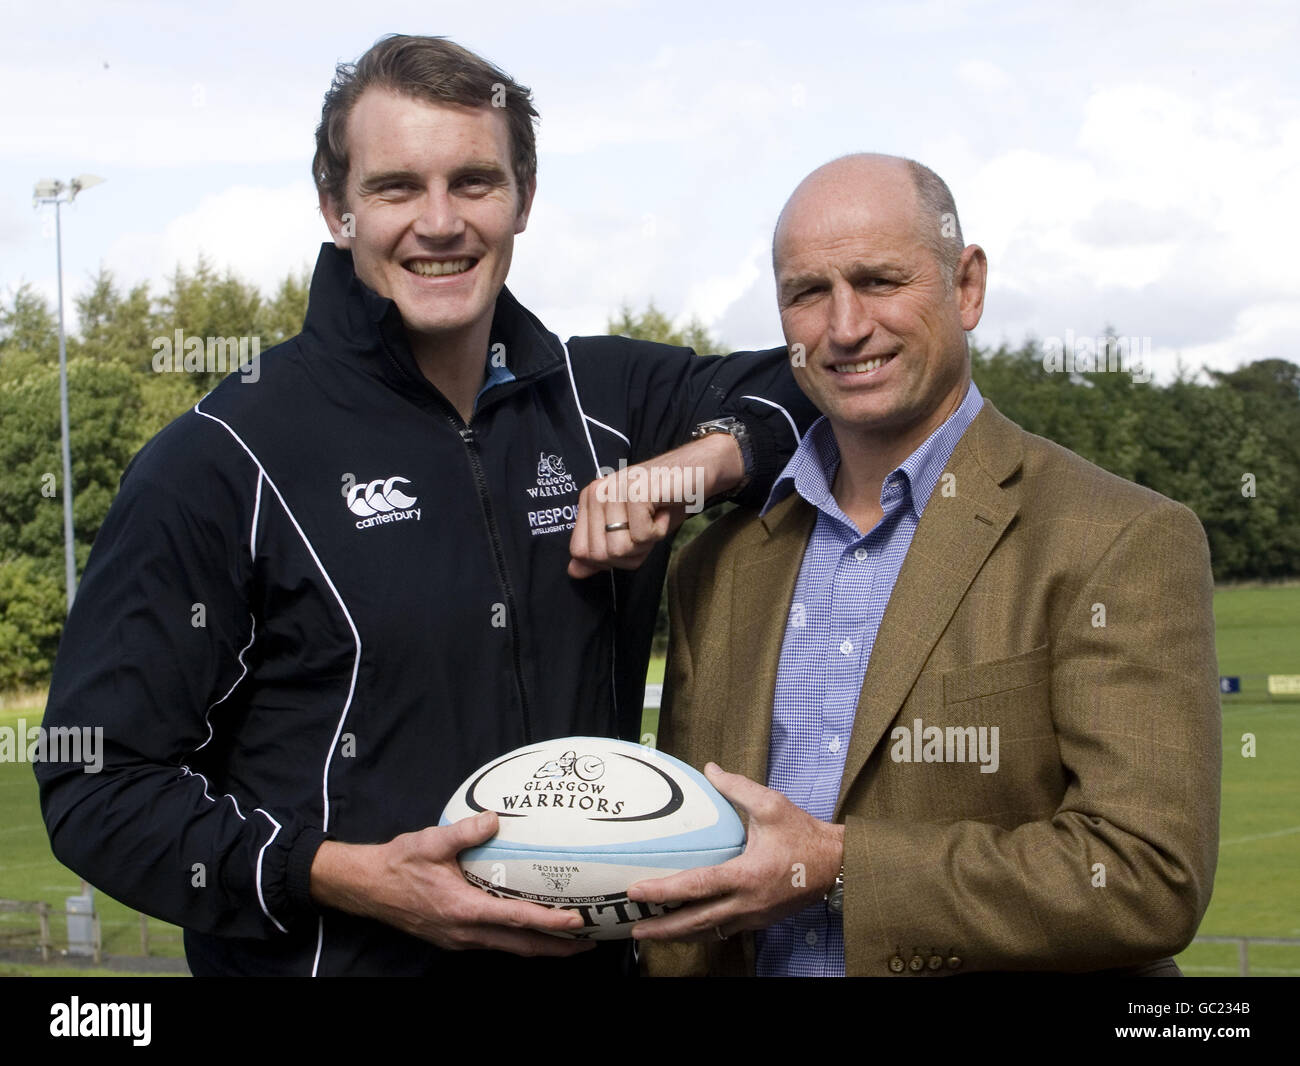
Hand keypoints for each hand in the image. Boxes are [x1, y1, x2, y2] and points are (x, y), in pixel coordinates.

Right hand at [309, 811, 594, 955]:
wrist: (367, 887)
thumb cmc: (398, 864)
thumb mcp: (431, 841)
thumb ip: (465, 832)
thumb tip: (495, 819)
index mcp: (463, 910)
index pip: (516, 919)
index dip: (550, 923)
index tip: (578, 922)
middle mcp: (466, 932)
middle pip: (522, 946)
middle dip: (558, 947)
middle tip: (590, 942)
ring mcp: (461, 939)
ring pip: (510, 948)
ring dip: (542, 947)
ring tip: (572, 941)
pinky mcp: (456, 937)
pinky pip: (496, 943)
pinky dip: (521, 940)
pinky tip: (532, 930)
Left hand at [567, 434, 742, 578]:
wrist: (697, 472)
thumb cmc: (663, 503)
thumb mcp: (629, 532)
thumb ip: (601, 550)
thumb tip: (573, 572)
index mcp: (588, 499)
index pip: (580, 552)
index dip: (608, 558)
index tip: (630, 538)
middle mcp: (596, 492)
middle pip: (600, 555)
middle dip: (630, 553)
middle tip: (646, 528)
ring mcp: (614, 490)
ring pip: (619, 549)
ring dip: (646, 543)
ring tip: (655, 518)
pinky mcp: (636, 492)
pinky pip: (642, 537)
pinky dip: (659, 532)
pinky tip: (664, 511)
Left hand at [627, 764, 843, 941]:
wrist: (838, 866)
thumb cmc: (804, 835)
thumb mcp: (771, 805)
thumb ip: (736, 788)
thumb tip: (709, 769)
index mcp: (747, 875)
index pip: (697, 886)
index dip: (664, 890)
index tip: (637, 891)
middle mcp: (747, 903)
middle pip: (696, 923)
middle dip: (663, 929)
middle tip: (634, 929)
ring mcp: (754, 916)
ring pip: (709, 932)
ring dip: (679, 935)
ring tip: (651, 933)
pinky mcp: (760, 921)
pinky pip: (724, 931)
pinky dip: (701, 932)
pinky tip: (686, 927)